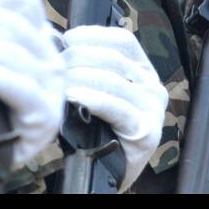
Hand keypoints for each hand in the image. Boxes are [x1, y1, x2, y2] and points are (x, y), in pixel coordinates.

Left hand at [61, 25, 168, 191]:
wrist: (109, 173)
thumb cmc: (98, 130)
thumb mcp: (96, 91)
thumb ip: (87, 67)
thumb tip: (57, 42)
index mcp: (143, 71)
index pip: (122, 41)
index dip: (94, 35)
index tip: (68, 39)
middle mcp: (153, 87)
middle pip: (115, 59)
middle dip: (79, 58)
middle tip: (56, 65)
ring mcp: (152, 110)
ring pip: (113, 81)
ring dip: (81, 78)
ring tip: (60, 82)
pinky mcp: (146, 132)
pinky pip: (116, 108)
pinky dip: (92, 100)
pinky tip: (73, 98)